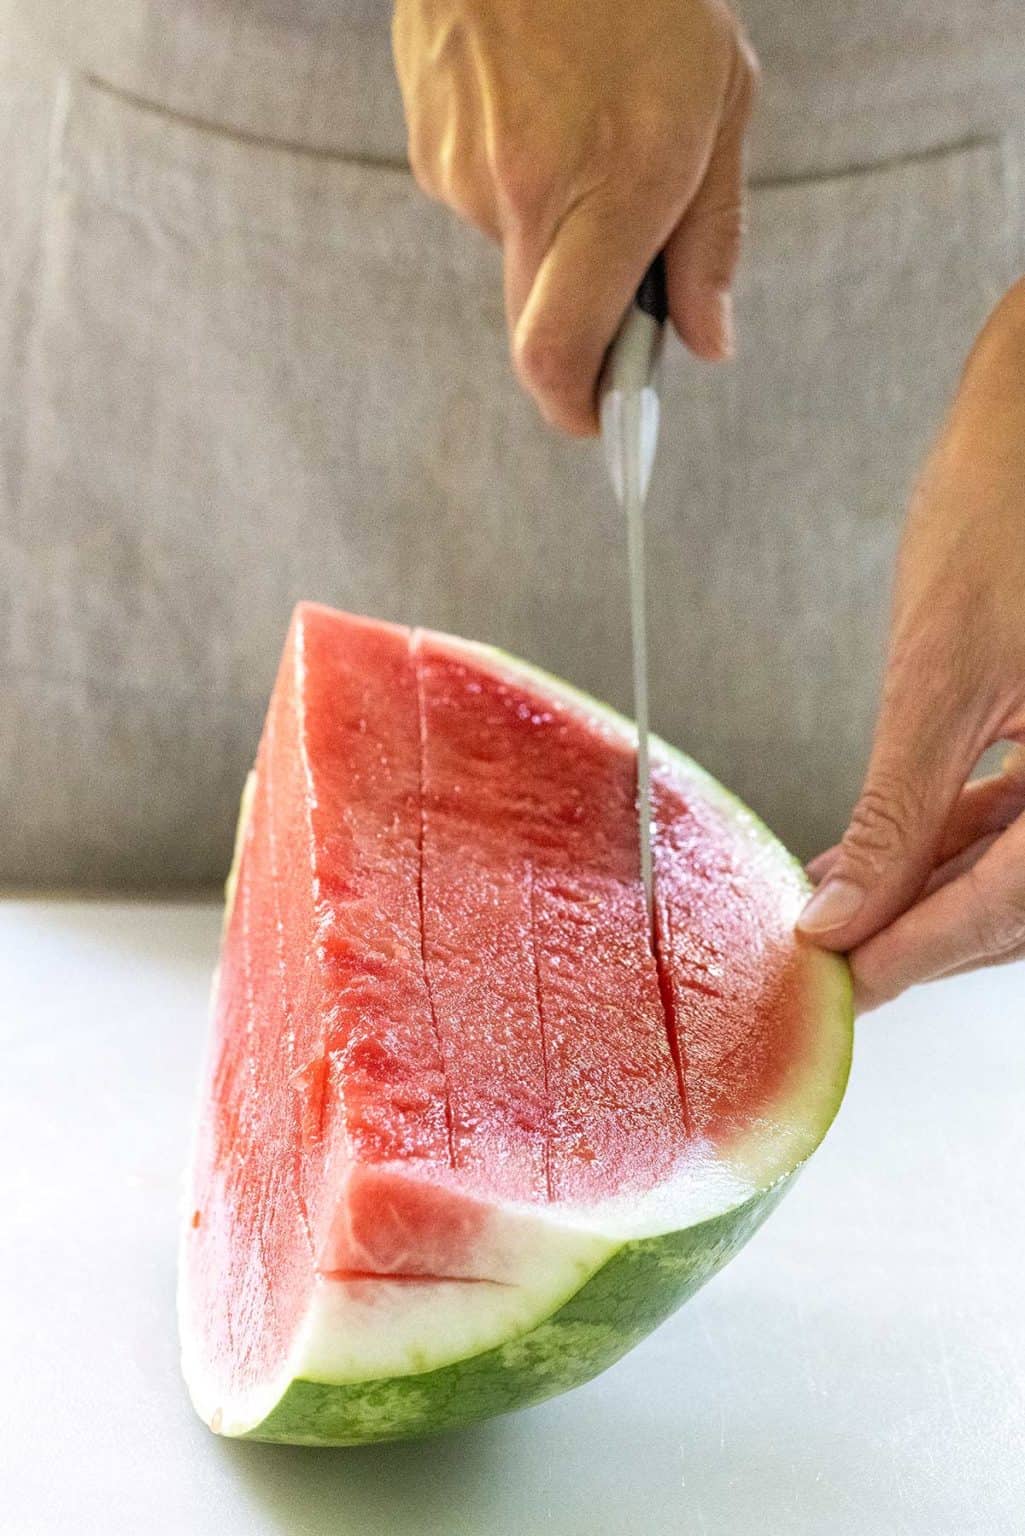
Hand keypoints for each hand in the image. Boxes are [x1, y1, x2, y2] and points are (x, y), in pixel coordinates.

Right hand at [392, 0, 757, 433]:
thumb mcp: (722, 98)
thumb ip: (712, 236)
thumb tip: (705, 341)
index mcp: (611, 183)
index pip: (558, 352)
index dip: (577, 406)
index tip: (602, 420)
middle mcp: (522, 190)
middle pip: (537, 321)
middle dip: (584, 314)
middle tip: (627, 253)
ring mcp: (459, 170)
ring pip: (515, 250)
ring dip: (558, 224)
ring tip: (586, 127)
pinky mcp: (425, 146)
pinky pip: (482, 200)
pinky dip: (520, 180)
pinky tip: (542, 108)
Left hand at [798, 279, 1024, 1010]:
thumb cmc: (1008, 508)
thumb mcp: (940, 671)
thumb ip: (898, 808)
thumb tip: (841, 911)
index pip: (1011, 903)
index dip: (920, 952)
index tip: (842, 989)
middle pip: (1022, 900)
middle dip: (922, 931)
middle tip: (830, 956)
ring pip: (1019, 864)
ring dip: (927, 889)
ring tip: (836, 904)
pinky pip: (1022, 812)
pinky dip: (950, 836)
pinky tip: (879, 849)